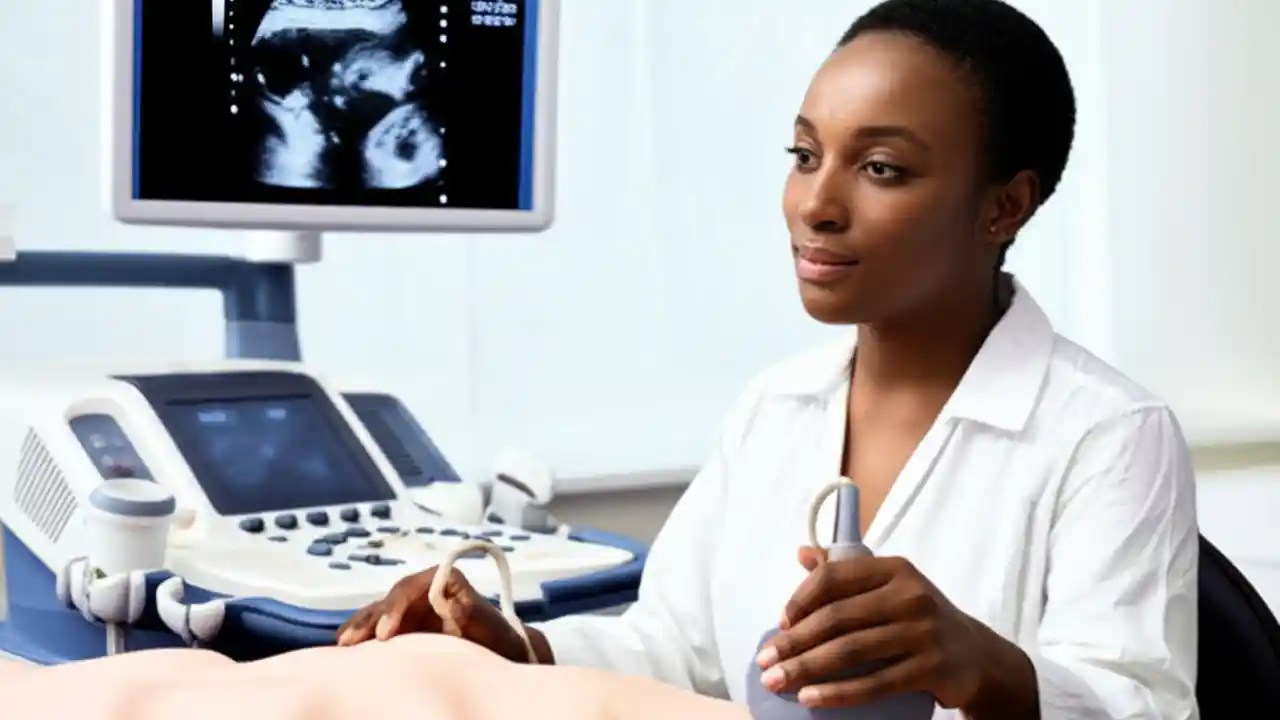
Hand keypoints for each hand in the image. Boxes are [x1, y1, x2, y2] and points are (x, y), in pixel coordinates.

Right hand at [336, 566, 544, 663]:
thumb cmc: (499, 637)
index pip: (412, 587)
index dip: (395, 607)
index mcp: (445, 580)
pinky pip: (376, 628)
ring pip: (378, 612)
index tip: (385, 634)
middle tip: (351, 643)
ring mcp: (411, 609)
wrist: (501, 651)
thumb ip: (473, 612)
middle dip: (369, 619)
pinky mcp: (403, 627)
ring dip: (359, 627)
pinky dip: (360, 636)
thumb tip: (456, 603)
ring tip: (343, 646)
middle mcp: (424, 590)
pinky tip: (343, 649)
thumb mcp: (491, 625)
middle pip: (389, 599)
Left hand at [755, 548, 1036, 713]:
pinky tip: (811, 698)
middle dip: (793, 642)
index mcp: (894, 570)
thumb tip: (803, 554)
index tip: (779, 624)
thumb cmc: (921, 619)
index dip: (800, 599)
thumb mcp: (891, 587)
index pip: (835, 577)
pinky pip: (875, 684)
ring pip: (850, 651)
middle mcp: (910, 595)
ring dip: (806, 668)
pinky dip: (838, 693)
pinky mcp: (931, 668)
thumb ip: (848, 570)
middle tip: (765, 662)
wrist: (978, 657)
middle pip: (836, 618)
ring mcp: (923, 632)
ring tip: (777, 682)